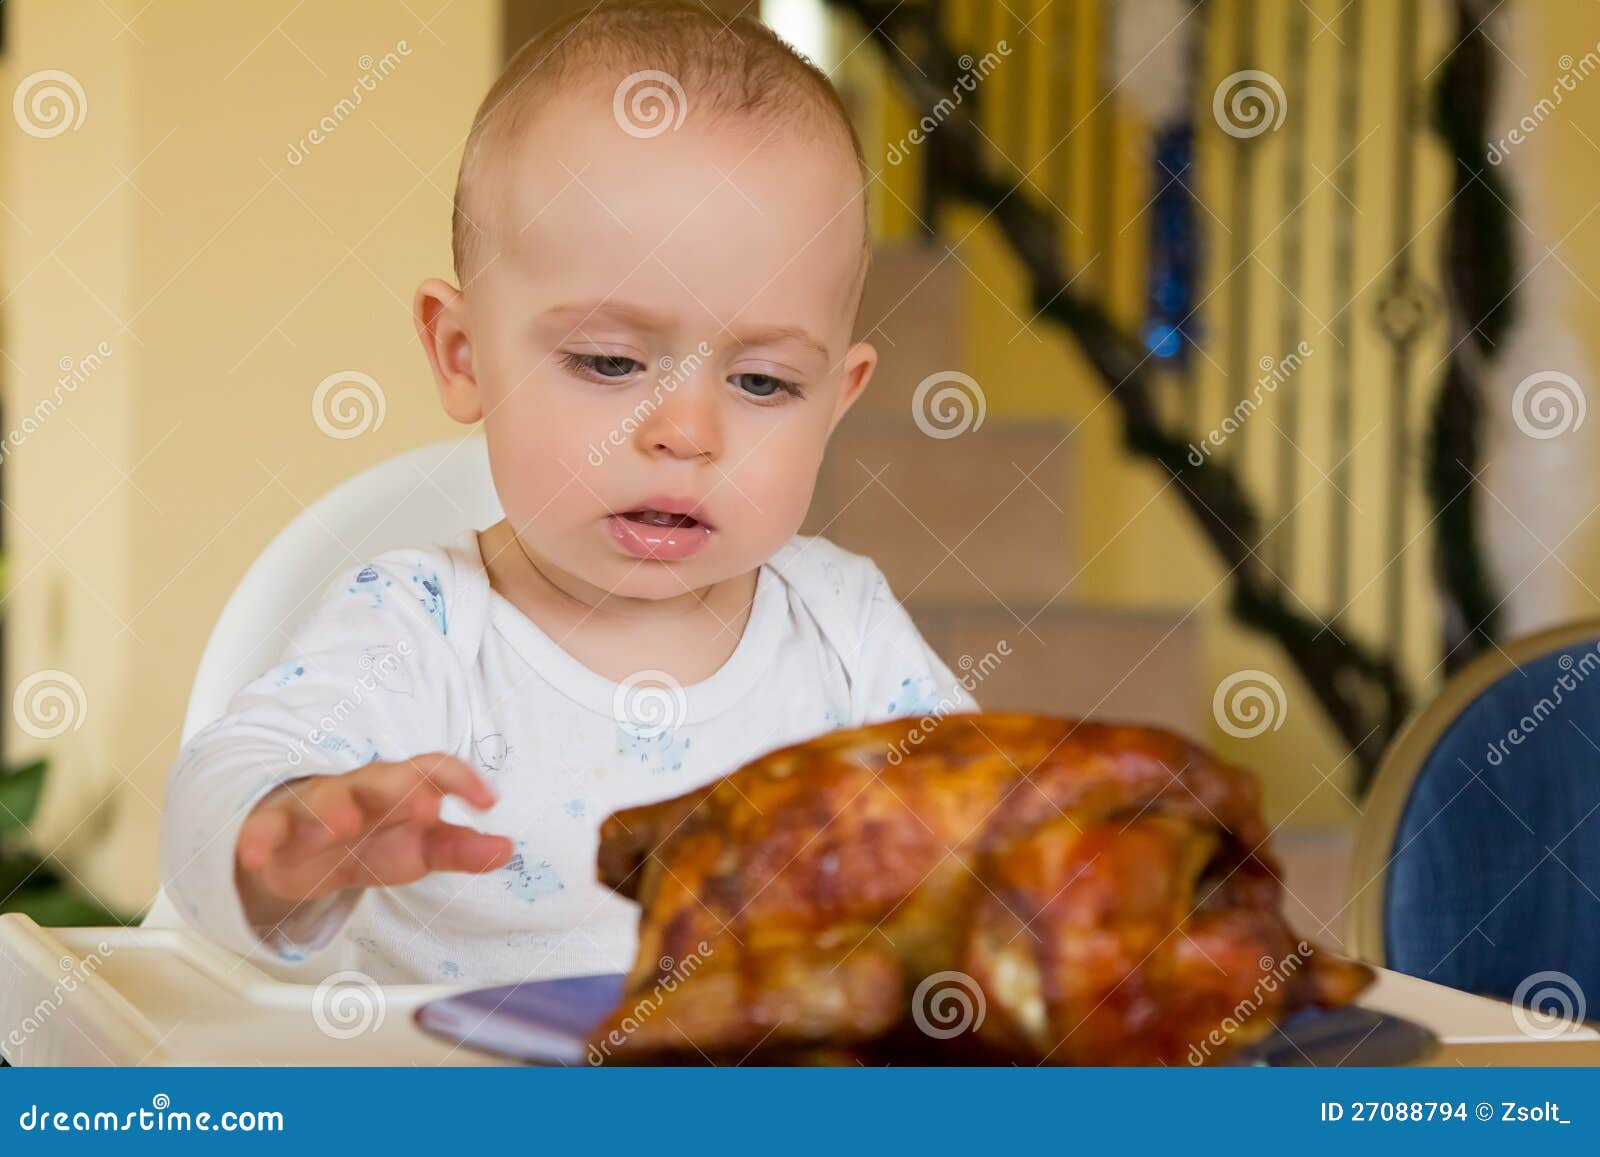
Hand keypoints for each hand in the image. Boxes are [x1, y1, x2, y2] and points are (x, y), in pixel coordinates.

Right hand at [234, 753, 513, 930]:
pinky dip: (259, 839)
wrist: (305, 849)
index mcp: (400, 787)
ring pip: (322, 798)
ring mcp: (314, 806)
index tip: (488, 799)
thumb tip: (506, 849)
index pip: (433, 770)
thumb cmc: (371, 838)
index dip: (461, 780)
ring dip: (332, 808)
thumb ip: (459, 848)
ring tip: (341, 824)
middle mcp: (359, 789)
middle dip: (400, 786)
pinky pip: (265, 829)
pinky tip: (256, 852)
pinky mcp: (275, 829)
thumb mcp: (417, 848)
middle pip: (380, 778)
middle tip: (423, 802)